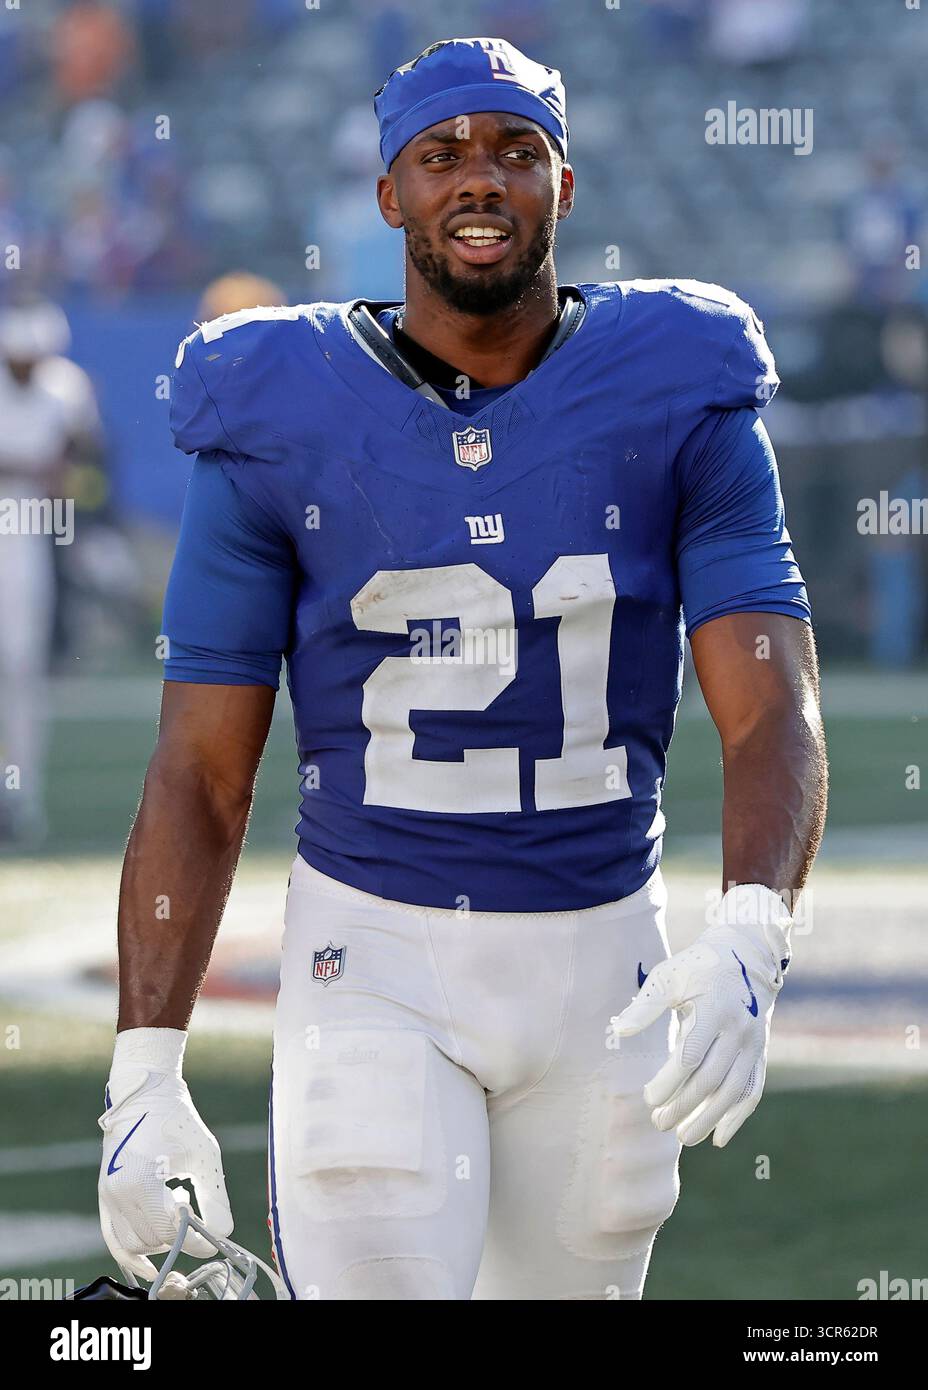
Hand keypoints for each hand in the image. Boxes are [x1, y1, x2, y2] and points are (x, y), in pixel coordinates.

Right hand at [98, 1028, 232, 1280]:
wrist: (144, 1095)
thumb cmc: (178, 1121)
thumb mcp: (206, 1157)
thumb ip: (215, 1199)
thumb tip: (223, 1234)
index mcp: (141, 1182)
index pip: (171, 1231)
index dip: (197, 1242)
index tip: (215, 1242)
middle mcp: (118, 1193)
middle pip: (152, 1240)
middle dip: (178, 1236)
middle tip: (196, 1211)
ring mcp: (106, 1196)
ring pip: (132, 1244)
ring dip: (158, 1240)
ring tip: (176, 1207)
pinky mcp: (104, 1196)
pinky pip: (113, 1238)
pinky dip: (130, 1255)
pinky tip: (150, 1264)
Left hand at [613, 884, 791, 1148]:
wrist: (747, 959)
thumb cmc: (698, 967)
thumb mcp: (670, 976)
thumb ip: (646, 1005)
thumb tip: (618, 1030)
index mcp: (714, 1010)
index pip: (691, 1055)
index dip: (669, 1081)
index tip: (648, 1097)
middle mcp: (738, 1031)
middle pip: (711, 1079)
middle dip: (684, 1105)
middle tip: (658, 1123)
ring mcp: (753, 1045)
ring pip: (733, 1091)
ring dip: (709, 1119)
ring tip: (683, 1138)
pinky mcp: (760, 1054)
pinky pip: (753, 1091)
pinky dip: (738, 1117)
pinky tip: (719, 1139)